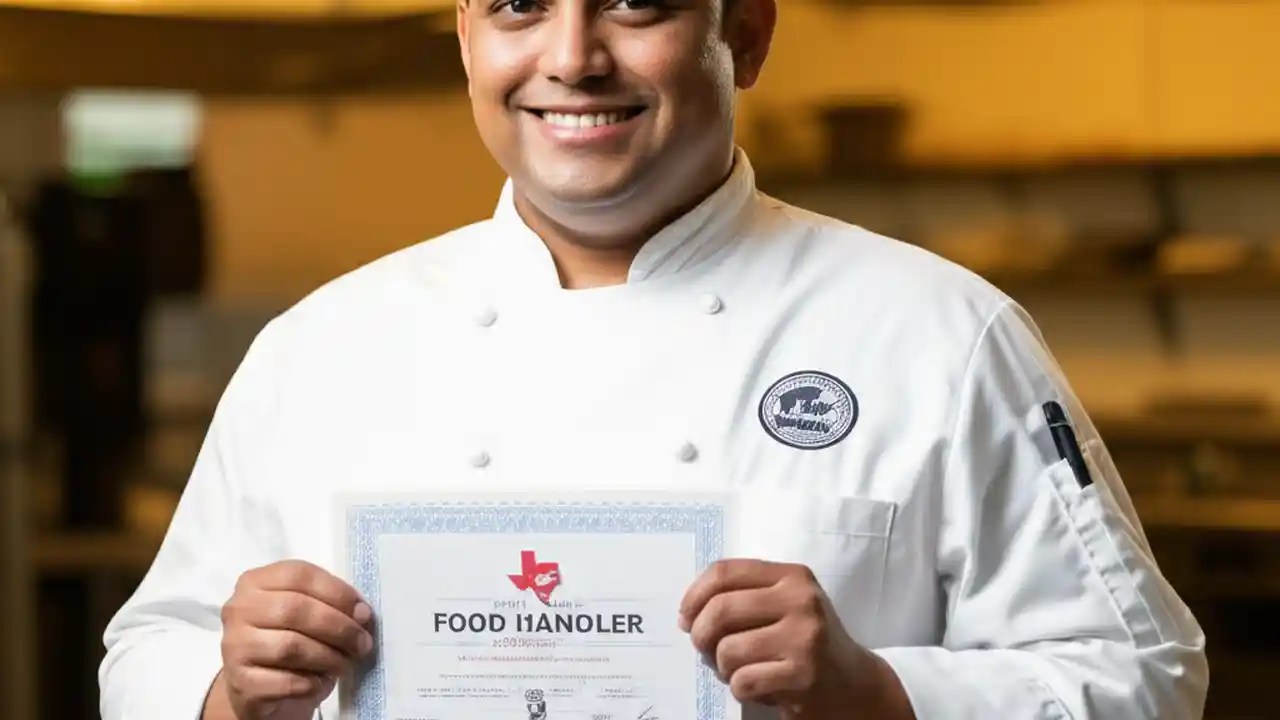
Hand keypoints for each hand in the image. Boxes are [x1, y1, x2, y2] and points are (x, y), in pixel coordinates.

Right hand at [206, 560, 374, 719]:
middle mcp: (239, 609)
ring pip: (291, 646)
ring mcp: (234, 646)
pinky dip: (311, 683)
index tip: (363, 612)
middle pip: (295, 609)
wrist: (258, 686)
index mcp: (255, 581)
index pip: (299, 574)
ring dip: (329, 657)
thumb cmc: (289, 639)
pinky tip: (320, 682)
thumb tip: (362, 613)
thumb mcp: (308, 612)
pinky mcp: (240, 681)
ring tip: (346, 664)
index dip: (338, 591)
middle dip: (339, 627)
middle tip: (362, 643)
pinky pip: (285, 681)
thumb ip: (332, 604)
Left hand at [678, 559, 913, 718]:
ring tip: (741, 670)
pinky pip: (743, 681)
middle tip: (705, 649)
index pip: (726, 571)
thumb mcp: (786, 604)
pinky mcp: (802, 675)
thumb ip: (745, 596)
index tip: (685, 616)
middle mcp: (801, 600)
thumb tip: (689, 612)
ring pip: (728, 650)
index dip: (694, 594)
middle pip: (720, 609)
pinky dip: (741, 689)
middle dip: (701, 635)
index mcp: (793, 576)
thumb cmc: (808, 641)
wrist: (855, 684)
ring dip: (724, 668)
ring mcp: (804, 638)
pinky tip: (760, 687)